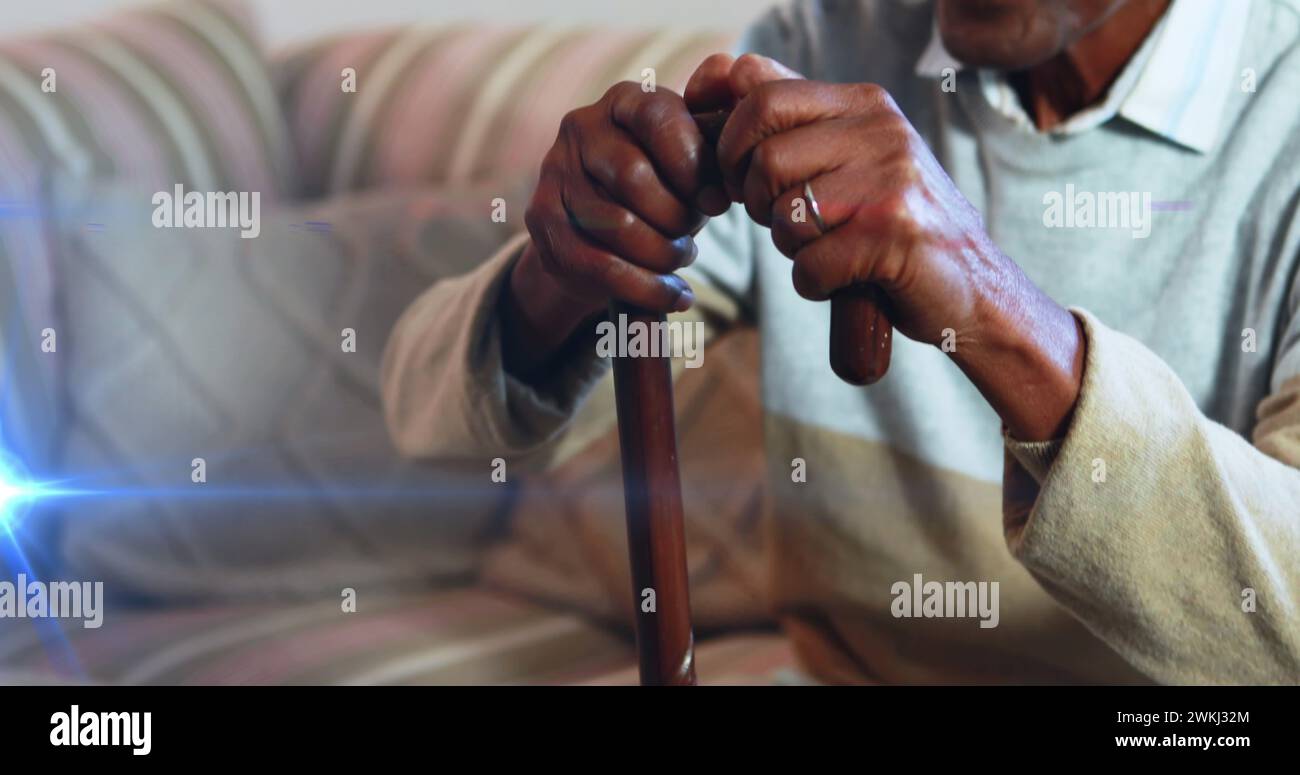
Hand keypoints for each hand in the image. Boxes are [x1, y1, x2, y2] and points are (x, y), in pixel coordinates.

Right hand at [519, 82, 728, 316]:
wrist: (603, 227)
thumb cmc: (663, 186)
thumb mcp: (690, 162)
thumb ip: (711, 153)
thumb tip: (723, 170)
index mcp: (625, 101)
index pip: (658, 119)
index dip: (693, 164)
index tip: (718, 201)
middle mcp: (581, 127)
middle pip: (632, 177)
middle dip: (675, 217)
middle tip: (692, 236)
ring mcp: (554, 173)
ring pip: (615, 225)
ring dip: (661, 255)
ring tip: (679, 259)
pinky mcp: (542, 221)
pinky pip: (598, 265)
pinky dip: (645, 288)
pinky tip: (672, 295)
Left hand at [698, 54, 1084, 439]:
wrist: (975, 288)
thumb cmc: (894, 224)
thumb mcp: (854, 154)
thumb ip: (796, 118)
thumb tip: (722, 75)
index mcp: (865, 104)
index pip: (759, 93)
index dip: (729, 142)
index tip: (737, 175)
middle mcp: (881, 131)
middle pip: (763, 158)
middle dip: (757, 200)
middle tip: (784, 218)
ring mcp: (891, 181)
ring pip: (784, 216)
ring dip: (792, 248)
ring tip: (831, 248)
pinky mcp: (893, 236)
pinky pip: (809, 266)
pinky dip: (814, 284)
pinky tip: (846, 279)